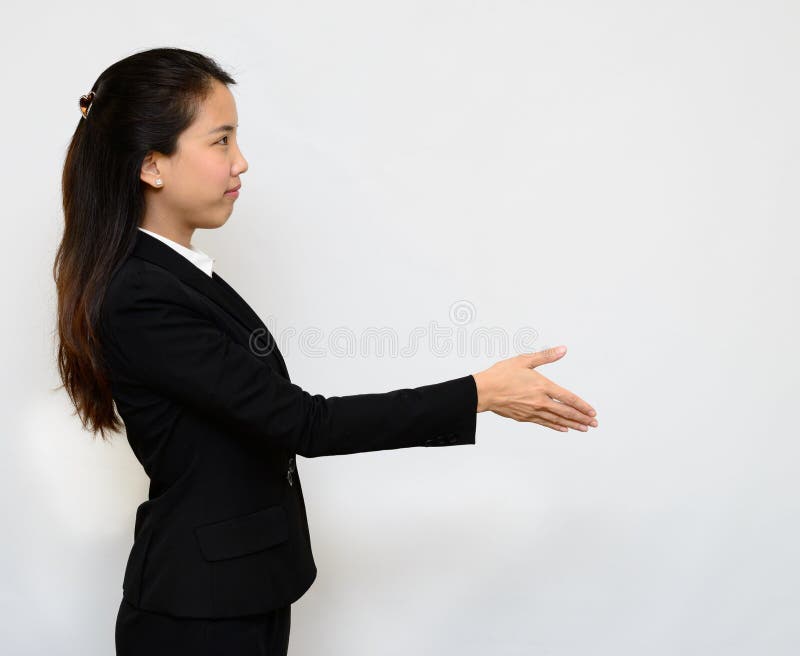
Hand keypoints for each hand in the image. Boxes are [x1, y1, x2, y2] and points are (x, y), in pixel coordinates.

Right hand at [472, 345, 597, 431]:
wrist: (483, 391)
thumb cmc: (501, 374)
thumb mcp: (524, 360)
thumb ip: (545, 356)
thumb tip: (563, 349)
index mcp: (542, 386)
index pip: (568, 398)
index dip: (582, 405)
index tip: (592, 412)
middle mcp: (540, 401)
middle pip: (565, 412)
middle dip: (581, 418)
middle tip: (593, 423)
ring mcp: (532, 411)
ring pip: (557, 420)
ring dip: (572, 424)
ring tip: (583, 429)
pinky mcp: (524, 417)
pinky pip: (544, 423)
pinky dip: (555, 426)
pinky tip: (563, 429)